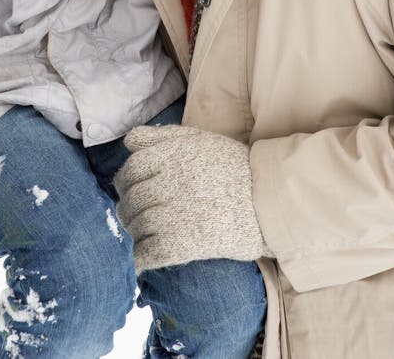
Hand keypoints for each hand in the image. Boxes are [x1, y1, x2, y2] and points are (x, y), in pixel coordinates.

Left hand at [115, 124, 271, 274]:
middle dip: (127, 206)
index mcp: (173, 155)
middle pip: (131, 197)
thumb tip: (129, 143)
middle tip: (132, 212)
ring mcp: (176, 214)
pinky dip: (139, 256)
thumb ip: (161, 136)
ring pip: (136, 225)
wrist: (269, 203)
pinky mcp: (184, 244)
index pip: (131, 167)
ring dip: (133, 230)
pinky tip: (141, 256)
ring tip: (141, 231)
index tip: (127, 187)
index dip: (124, 179)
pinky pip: (148, 252)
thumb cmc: (234, 168)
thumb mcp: (200, 139)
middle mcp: (170, 182)